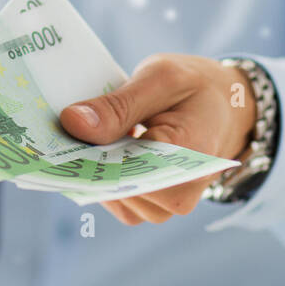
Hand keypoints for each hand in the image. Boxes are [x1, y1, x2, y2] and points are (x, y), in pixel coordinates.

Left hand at [59, 54, 256, 225]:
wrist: (225, 106)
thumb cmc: (195, 88)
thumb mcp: (160, 78)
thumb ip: (117, 105)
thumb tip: (72, 122)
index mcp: (187, 159)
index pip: (125, 171)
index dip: (87, 154)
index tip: (59, 134)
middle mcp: (178, 195)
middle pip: (113, 188)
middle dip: (86, 158)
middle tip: (65, 127)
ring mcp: (164, 206)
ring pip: (108, 197)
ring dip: (92, 165)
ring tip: (92, 132)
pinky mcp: (150, 205)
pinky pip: (113, 198)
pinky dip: (100, 173)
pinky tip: (101, 146)